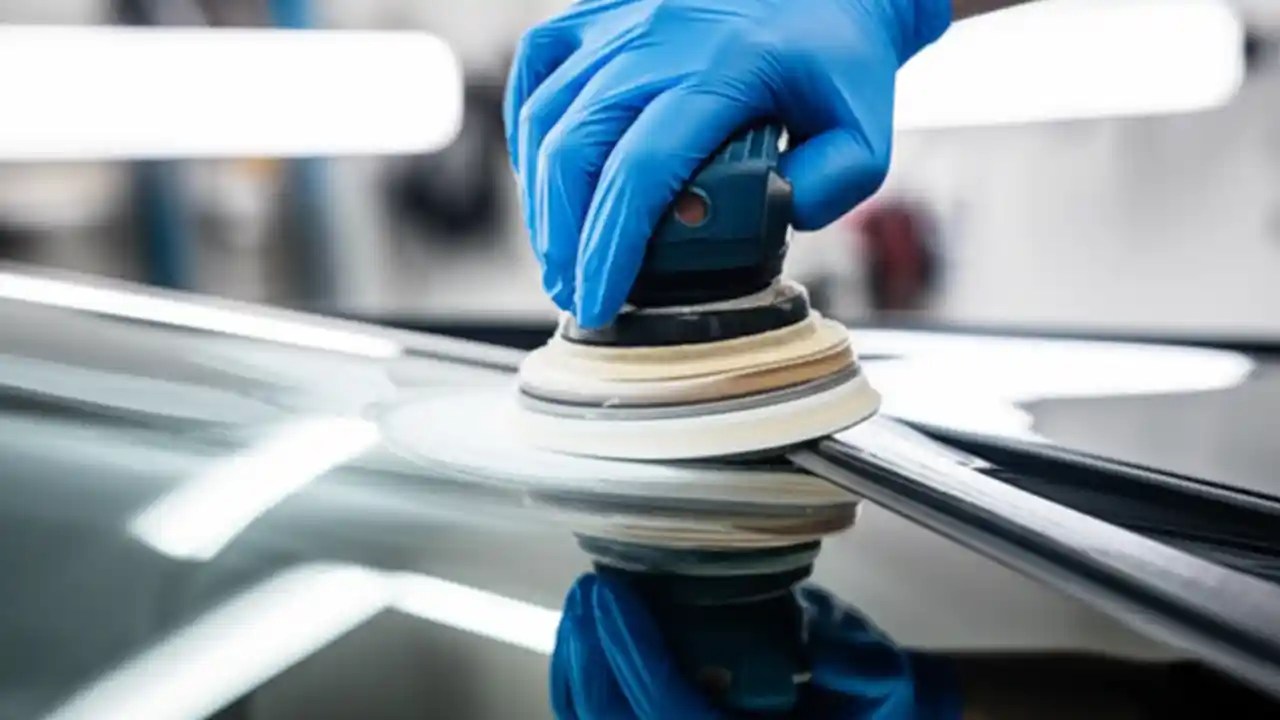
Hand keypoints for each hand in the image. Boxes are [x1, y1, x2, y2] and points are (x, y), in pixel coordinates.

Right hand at [504, 0, 950, 327]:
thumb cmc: (840, 61)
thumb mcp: (866, 134)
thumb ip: (830, 189)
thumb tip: (773, 220)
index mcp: (724, 67)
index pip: (641, 172)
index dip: (608, 248)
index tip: (597, 303)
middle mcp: (660, 36)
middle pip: (574, 148)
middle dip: (562, 237)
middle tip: (572, 291)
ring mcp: (624, 17)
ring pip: (547, 114)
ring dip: (541, 196)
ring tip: (558, 251)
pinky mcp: (603, 9)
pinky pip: (540, 67)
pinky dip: (529, 127)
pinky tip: (544, 175)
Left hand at [551, 573, 962, 718]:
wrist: (877, 717)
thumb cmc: (872, 693)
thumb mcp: (882, 673)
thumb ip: (860, 664)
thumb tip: (821, 654)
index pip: (674, 715)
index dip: (636, 658)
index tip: (614, 593)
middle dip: (592, 656)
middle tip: (592, 589)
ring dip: (578, 666)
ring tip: (582, 604)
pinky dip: (581, 680)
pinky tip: (582, 633)